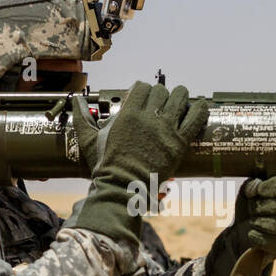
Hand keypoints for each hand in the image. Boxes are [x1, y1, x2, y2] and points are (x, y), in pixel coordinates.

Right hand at [65, 82, 208, 248]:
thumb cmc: (105, 165)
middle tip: (161, 104)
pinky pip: (196, 118)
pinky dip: (200, 109)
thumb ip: (82, 118)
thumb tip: (76, 100)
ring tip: (180, 102)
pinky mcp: (180, 143)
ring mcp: (166, 130)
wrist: (123, 188)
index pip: (142, 87)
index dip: (143, 90)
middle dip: (161, 94)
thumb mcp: (88, 140)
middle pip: (161, 91)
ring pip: (180, 98)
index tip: (144, 98)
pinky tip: (200, 107)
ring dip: (181, 96)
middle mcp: (148, 118)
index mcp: (128, 114)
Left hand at [204, 175, 275, 275]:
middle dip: (258, 206)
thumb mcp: (248, 191)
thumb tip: (255, 189)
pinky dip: (255, 237)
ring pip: (274, 225)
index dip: (275, 187)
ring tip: (253, 221)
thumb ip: (251, 185)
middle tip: (252, 209)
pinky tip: (253, 234)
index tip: (260, 191)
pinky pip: (269, 241)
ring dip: (256, 222)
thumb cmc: (251, 207)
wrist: (243, 232)